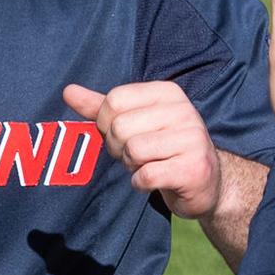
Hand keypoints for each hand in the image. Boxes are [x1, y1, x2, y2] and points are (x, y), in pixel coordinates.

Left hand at [63, 80, 222, 217]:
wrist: (206, 183)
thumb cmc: (163, 149)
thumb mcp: (135, 122)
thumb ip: (101, 107)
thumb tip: (67, 90)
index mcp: (167, 92)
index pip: (114, 100)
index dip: (106, 124)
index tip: (122, 135)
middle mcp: (184, 111)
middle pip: (120, 127)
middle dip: (118, 148)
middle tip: (136, 155)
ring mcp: (192, 139)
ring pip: (133, 151)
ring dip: (132, 166)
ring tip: (149, 165)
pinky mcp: (194, 169)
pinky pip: (146, 176)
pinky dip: (142, 184)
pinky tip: (155, 180)